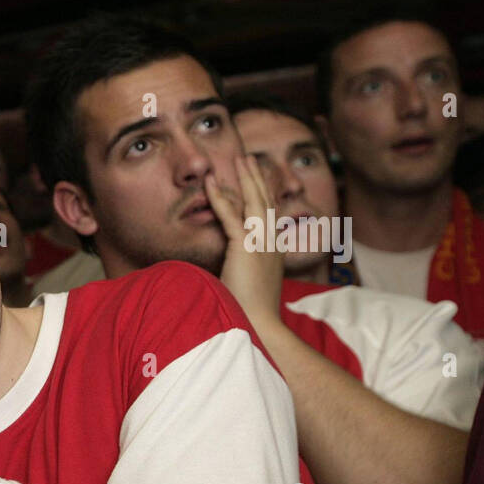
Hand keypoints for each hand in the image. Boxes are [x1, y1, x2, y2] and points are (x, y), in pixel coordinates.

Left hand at [207, 155, 283, 326]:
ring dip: (245, 177)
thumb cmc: (249, 312)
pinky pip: (230, 216)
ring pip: (253, 201)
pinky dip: (219, 197)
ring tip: (239, 158)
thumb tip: (225, 268)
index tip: (255, 180)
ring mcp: (261, 242)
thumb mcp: (247, 285)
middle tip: (249, 158)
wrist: (259, 325)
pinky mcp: (245, 247)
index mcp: (273, 250)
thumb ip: (239, 270)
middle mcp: (271, 242)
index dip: (262, 194)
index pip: (268, 215)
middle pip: (265, 200)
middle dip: (257, 177)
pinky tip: (210, 183)